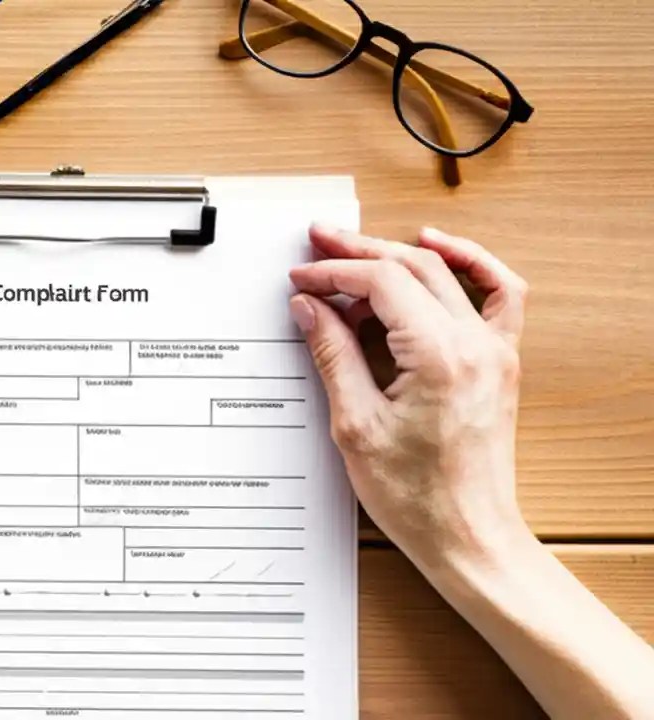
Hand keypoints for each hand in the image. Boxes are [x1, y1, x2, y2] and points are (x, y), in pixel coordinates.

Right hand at [289, 225, 531, 572]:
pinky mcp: (499, 362)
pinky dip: (473, 262)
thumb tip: (311, 308)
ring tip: (360, 245)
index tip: (303, 279)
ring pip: (448, 273)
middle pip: (413, 267)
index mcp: (440, 358)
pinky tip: (441, 250)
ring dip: (400, 252)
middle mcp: (476, 346)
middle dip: (358, 252)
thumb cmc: (418, 497)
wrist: (468, 535)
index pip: (382, 285)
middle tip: (318, 243)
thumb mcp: (355, 425)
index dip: (335, 274)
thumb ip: (333, 355)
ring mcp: (494, 351)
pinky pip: (500, 293)